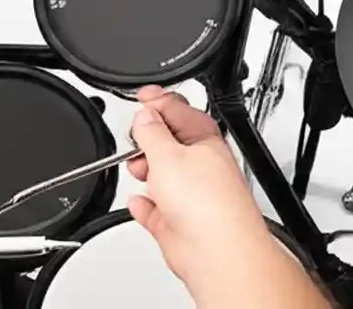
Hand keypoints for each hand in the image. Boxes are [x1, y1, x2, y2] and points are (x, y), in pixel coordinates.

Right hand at [126, 87, 331, 308]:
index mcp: (205, 141)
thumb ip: (151, 132)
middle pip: (168, 143)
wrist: (217, 253)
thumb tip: (145, 116)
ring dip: (144, 171)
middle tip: (135, 141)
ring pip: (162, 176)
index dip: (158, 102)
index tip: (141, 98)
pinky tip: (139, 202)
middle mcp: (201, 166)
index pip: (179, 111)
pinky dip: (145, 204)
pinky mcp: (179, 222)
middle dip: (147, 141)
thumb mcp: (168, 155)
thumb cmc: (209, 205)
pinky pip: (157, 209)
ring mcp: (191, 195)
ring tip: (137, 170)